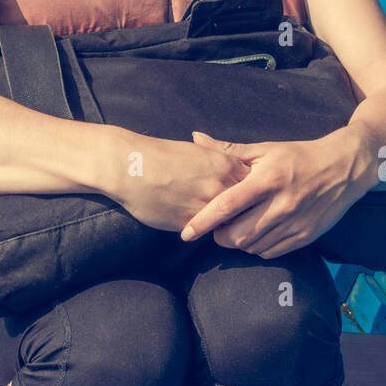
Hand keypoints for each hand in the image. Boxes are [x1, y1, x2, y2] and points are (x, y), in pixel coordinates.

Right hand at [106, 132, 251, 233]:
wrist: (131, 166)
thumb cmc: (162, 155)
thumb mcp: (198, 152)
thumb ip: (221, 165)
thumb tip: (237, 177)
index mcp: (225, 165)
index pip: (255, 185)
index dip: (254, 193)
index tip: (254, 197)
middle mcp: (220, 187)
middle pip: (248, 207)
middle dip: (248, 212)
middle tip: (247, 216)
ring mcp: (206, 207)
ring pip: (229, 223)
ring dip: (228, 224)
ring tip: (227, 225)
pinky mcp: (190, 224)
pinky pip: (206, 232)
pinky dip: (207, 231)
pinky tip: (203, 227)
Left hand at [180, 132, 361, 259]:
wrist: (344, 168)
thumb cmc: (299, 156)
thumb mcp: (265, 149)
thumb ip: (228, 149)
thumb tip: (196, 138)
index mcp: (268, 180)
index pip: (228, 205)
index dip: (204, 221)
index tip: (186, 232)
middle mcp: (281, 204)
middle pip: (238, 235)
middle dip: (220, 236)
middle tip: (217, 228)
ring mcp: (295, 223)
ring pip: (253, 247)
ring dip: (239, 242)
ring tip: (236, 229)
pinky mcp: (306, 237)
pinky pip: (271, 252)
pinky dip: (258, 248)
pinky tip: (256, 234)